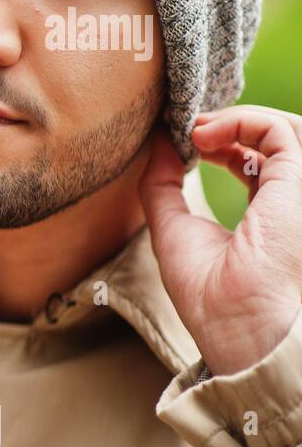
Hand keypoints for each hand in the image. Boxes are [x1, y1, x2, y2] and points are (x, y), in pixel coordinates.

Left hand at [139, 105, 301, 374]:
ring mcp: (299, 193)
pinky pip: (279, 131)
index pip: (261, 162)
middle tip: (190, 129)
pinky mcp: (300, 184)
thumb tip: (159, 144)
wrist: (234, 327)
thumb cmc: (209, 296)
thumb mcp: (173, 230)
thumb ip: (164, 186)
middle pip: (278, 142)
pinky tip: (205, 135)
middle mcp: (293, 203)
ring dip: (238, 120)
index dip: (225, 143)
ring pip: (286, 130)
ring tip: (197, 130)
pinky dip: (243, 121)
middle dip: (233, 124)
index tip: (187, 141)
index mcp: (273, 216)